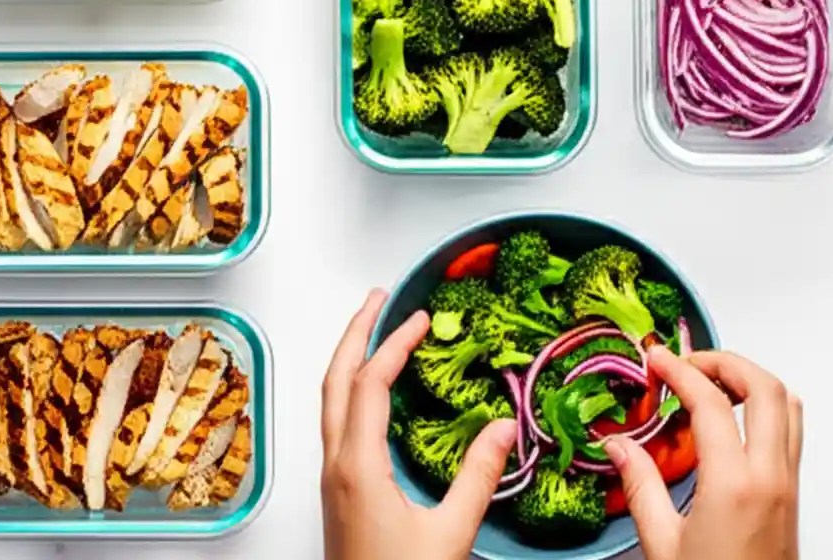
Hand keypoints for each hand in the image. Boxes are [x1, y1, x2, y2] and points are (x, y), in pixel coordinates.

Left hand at [321, 290, 517, 559]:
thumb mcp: (450, 534)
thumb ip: (478, 477)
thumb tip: (503, 426)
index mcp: (357, 467)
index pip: (370, 383)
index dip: (394, 343)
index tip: (420, 317)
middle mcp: (335, 466)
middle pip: (334, 380)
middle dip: (354, 332)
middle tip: (378, 298)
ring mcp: (331, 478)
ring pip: (329, 400)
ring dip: (349, 358)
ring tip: (375, 331)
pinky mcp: (336, 490)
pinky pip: (336, 422)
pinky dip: (352, 390)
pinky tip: (375, 394)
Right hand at [605, 346, 802, 559]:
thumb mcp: (661, 542)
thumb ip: (640, 484)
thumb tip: (617, 444)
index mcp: (734, 485)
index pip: (712, 402)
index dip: (680, 371)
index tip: (655, 360)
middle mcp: (771, 477)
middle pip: (765, 388)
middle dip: (724, 361)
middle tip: (686, 362)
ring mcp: (788, 484)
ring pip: (787, 403)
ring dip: (750, 379)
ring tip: (709, 380)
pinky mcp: (793, 494)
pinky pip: (790, 428)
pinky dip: (764, 404)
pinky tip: (731, 416)